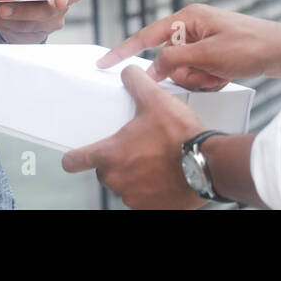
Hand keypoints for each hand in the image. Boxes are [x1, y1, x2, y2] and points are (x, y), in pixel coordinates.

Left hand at [61, 65, 206, 208]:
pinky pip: (143, 196)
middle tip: (136, 145)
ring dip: (135, 173)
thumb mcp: (156, 99)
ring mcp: (133, 196)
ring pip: (125, 182)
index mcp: (111, 155)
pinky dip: (151, 186)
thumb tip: (128, 72)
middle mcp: (117, 179)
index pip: (74, 161)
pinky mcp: (151, 208)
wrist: (207, 165)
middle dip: (117, 158)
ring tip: (156, 157)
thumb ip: (136, 82)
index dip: (73, 156)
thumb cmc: (180, 137)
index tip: (75, 155)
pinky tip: (166, 172)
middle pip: (104, 169)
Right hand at [96, 3, 280, 90]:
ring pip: (184, 70)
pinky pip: (200, 73)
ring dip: (202, 78)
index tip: (103, 63)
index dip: (124, 51)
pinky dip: (212, 79)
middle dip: (188, 73)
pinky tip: (228, 75)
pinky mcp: (215, 53)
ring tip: (223, 73)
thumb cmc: (251, 46)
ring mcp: (205, 40)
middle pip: (169, 60)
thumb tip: (153, 69)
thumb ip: (175, 61)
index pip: (147, 36)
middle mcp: (193, 26)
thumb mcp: (208, 56)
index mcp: (188, 18)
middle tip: (211, 72)